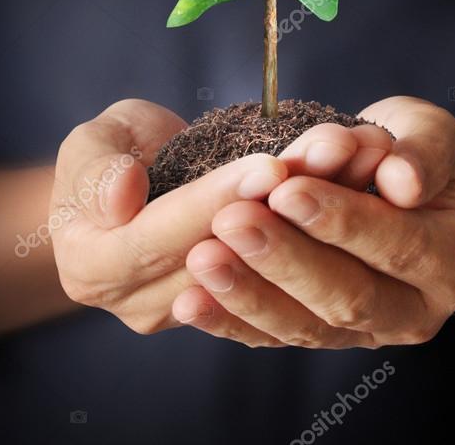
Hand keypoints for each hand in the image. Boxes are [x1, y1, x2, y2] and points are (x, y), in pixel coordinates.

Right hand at [50, 99, 383, 334]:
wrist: (132, 185)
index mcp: (94, 267)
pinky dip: (328, 226)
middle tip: (335, 156)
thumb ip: (99, 169)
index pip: (162, 238)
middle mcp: (142, 304)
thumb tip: (123, 194)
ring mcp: (192, 311)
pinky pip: (287, 272)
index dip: (216, 201)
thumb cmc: (108, 156)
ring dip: (321, 212)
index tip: (270, 166)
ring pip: (266, 267)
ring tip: (359, 161)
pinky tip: (363, 183)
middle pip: (224, 257)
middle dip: (283, 205)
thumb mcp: (91, 143)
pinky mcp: (236, 304)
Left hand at [174, 96, 454, 347]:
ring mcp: (367, 332)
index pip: (400, 244)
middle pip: (350, 297)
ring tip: (203, 258)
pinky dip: (230, 320)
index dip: (343, 220)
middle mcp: (417, 309)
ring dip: (250, 293)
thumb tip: (404, 181)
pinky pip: (273, 336)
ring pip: (306, 327)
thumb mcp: (430, 132)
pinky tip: (191, 302)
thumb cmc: (412, 149)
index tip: (287, 190)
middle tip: (233, 221)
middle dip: (287, 259)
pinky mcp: (321, 337)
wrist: (395, 182)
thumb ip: (423, 152)